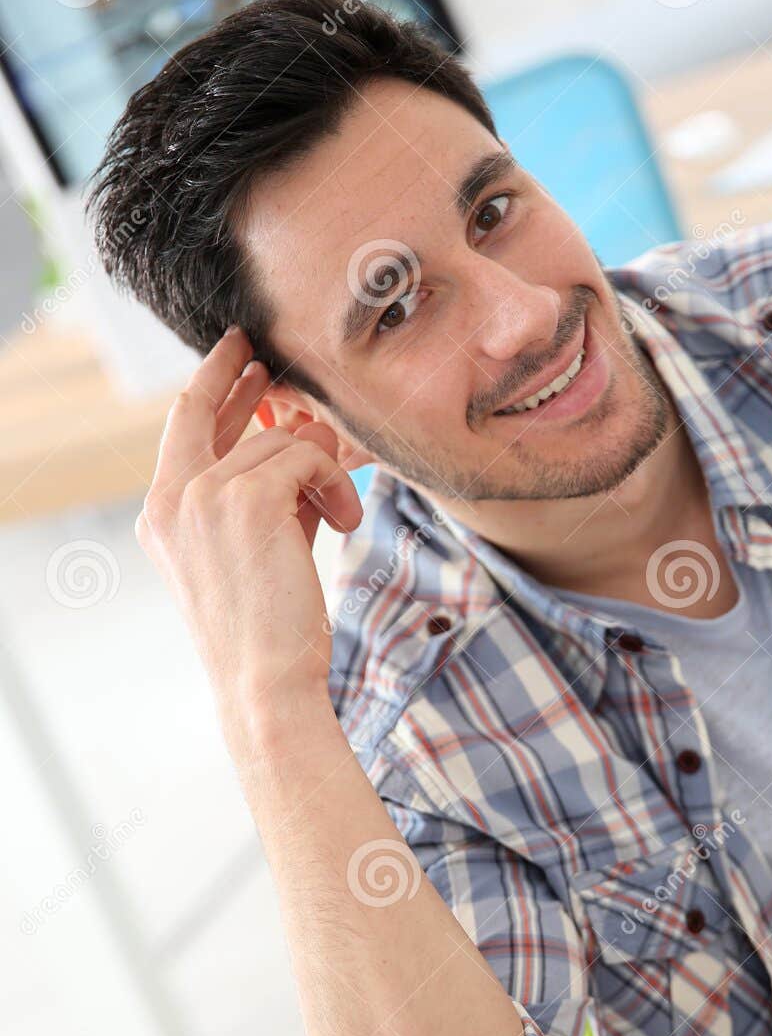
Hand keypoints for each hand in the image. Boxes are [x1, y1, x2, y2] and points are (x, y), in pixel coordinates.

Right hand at [136, 326, 368, 734]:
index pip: (184, 425)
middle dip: (244, 375)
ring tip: (340, 510)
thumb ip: (270, 491)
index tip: (238, 355)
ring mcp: (203, 495)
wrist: (268, 680)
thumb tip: (306, 432)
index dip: (212, 383)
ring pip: (281, 441)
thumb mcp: (261, 546)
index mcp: (162, 514)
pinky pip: (308, 457)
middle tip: (271, 360)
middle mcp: (171, 498)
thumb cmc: (270, 627)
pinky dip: (336, 483)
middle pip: (208, 406)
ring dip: (323, 468)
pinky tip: (344, 518)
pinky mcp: (247, 499)